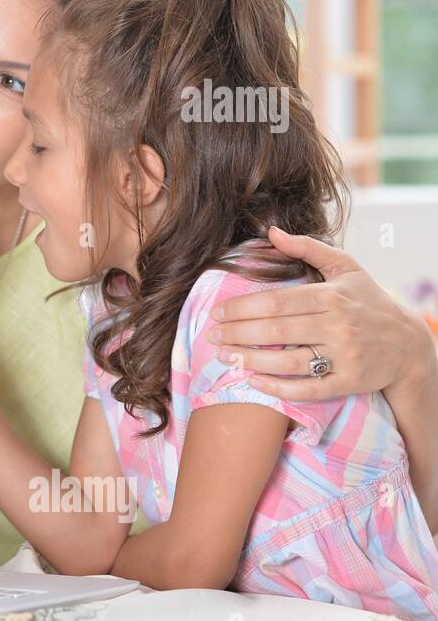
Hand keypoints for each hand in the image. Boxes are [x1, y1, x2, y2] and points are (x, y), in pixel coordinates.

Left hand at [207, 225, 432, 399]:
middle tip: (211, 334)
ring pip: (288, 361)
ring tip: (223, 355)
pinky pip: (308, 388)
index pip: (277, 302)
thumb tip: (271, 232)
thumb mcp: (345, 267)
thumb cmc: (368, 301)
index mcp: (332, 297)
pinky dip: (278, 387)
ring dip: (250, 360)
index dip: (243, 307)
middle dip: (238, 333)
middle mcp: (338, 326)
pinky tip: (252, 380)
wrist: (409, 344)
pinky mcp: (348, 382)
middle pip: (277, 331)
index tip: (218, 311)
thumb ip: (307, 248)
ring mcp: (344, 356)